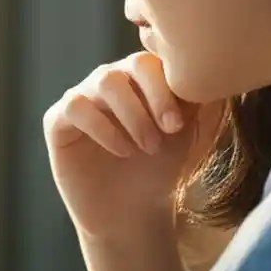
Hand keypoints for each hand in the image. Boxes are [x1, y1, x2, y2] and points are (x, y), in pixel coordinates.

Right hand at [44, 52, 217, 241]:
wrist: (132, 211)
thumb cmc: (161, 169)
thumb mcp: (188, 131)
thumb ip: (199, 98)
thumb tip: (213, 69)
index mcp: (141, 76)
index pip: (157, 59)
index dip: (170, 86)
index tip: (181, 123)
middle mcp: (110, 80)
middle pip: (131, 65)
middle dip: (153, 98)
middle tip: (168, 132)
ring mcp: (82, 97)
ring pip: (104, 81)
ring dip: (132, 115)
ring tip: (147, 147)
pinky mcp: (57, 122)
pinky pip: (75, 107)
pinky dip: (102, 128)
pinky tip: (121, 151)